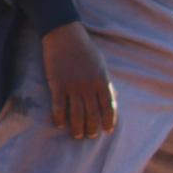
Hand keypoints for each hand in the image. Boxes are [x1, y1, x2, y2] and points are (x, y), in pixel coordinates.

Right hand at [40, 21, 116, 138]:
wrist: (65, 36)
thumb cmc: (85, 51)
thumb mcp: (101, 65)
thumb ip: (107, 83)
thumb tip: (114, 98)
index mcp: (102, 81)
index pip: (109, 106)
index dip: (109, 121)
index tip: (107, 130)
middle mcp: (89, 86)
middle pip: (93, 114)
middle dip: (92, 128)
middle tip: (89, 136)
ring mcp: (73, 86)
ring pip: (77, 114)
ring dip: (77, 127)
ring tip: (77, 135)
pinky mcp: (58, 84)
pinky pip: (59, 107)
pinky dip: (59, 118)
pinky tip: (60, 124)